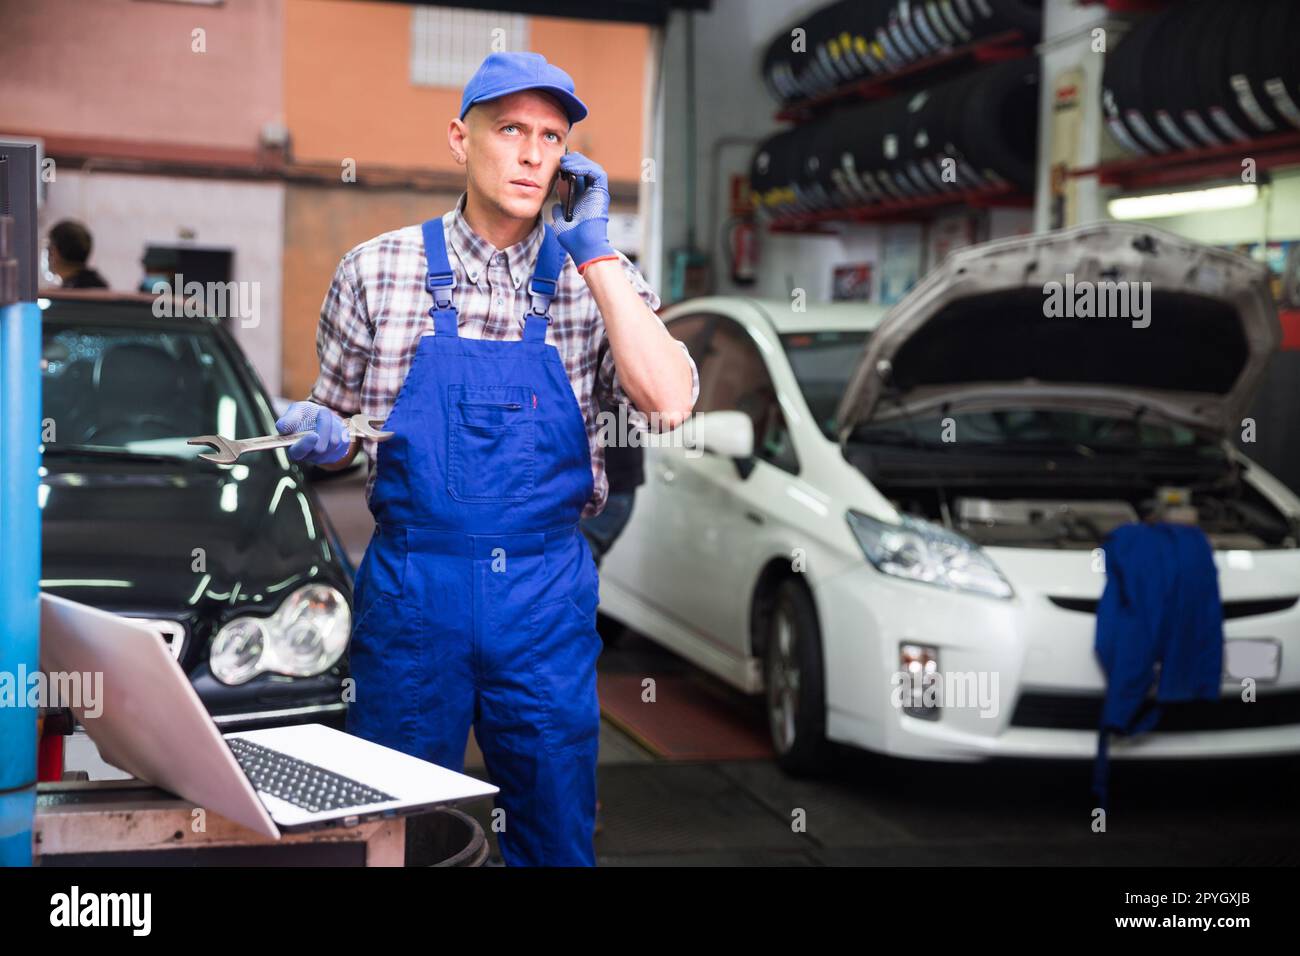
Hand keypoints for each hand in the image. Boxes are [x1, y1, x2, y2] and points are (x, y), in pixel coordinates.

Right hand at [276, 401, 351, 464]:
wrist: (324, 416)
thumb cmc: (306, 415)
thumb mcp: (297, 411)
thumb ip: (289, 419)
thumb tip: (281, 428)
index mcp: (294, 448)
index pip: (297, 452)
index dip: (305, 445)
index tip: (313, 435)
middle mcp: (309, 455)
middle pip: (320, 449)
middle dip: (324, 427)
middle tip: (322, 410)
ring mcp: (324, 456)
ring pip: (334, 442)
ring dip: (332, 424)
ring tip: (327, 416)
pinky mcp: (337, 453)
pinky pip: (344, 441)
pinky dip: (341, 428)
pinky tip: (334, 426)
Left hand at [550, 151, 615, 271]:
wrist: (583, 246)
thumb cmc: (573, 238)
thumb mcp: (559, 222)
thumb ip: (558, 211)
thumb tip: (556, 205)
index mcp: (579, 199)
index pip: (574, 176)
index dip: (565, 168)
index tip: (554, 167)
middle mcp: (589, 194)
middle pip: (583, 169)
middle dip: (572, 161)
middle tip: (560, 161)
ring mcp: (596, 193)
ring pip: (591, 167)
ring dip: (578, 162)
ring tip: (565, 163)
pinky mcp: (602, 193)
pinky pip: (597, 173)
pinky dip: (586, 167)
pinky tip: (573, 169)